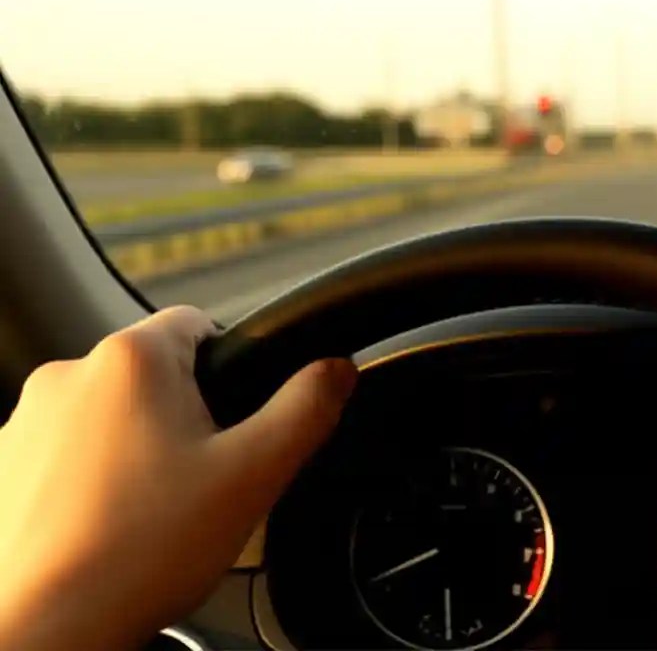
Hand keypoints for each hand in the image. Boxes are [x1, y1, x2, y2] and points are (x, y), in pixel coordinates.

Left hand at [0, 307, 356, 649]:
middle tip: (201, 480)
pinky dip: (88, 481)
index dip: (229, 369)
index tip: (233, 424)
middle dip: (183, 418)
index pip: (198, 322)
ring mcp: (25, 422)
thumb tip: (336, 370)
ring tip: (154, 513)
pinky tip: (109, 528)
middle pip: (152, 375)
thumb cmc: (144, 552)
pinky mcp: (3, 465)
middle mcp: (68, 376)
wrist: (49, 628)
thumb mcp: (254, 474)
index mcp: (132, 360)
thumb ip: (306, 410)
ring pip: (107, 417)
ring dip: (133, 449)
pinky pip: (63, 455)